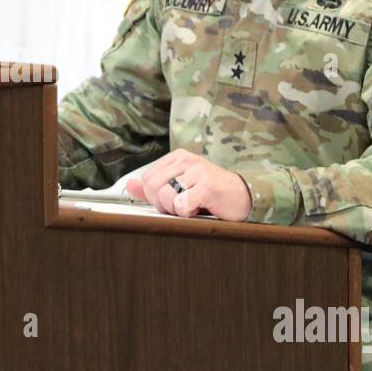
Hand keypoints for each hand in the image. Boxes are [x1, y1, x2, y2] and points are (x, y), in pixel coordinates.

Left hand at [125, 149, 252, 220]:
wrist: (243, 196)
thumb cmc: (211, 193)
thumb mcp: (180, 187)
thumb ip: (154, 187)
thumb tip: (129, 185)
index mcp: (177, 157)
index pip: (147, 178)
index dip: (154, 197)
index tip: (173, 200)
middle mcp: (186, 160)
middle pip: (152, 186)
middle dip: (163, 204)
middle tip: (182, 206)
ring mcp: (198, 171)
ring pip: (165, 196)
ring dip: (176, 210)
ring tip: (192, 207)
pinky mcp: (207, 186)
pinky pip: (182, 204)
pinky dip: (187, 213)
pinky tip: (199, 209)